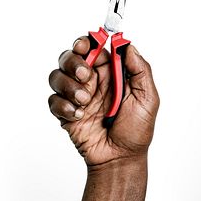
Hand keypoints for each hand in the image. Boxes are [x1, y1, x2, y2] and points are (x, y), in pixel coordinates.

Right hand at [48, 36, 158, 166]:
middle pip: (70, 56)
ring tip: (85, 102)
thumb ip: (140, 69)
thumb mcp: (147, 99)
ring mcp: (76, 95)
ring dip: (68, 86)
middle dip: (73, 62)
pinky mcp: (64, 112)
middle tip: (85, 75)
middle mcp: (91, 80)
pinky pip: (53, 99)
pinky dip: (63, 106)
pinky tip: (78, 116)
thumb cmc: (136, 131)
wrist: (120, 159)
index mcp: (110, 72)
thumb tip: (127, 45)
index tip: (85, 45)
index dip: (86, 41)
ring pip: (57, 75)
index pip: (93, 46)